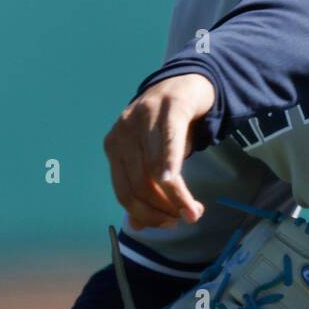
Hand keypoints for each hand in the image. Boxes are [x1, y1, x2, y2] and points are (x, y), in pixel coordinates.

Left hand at [104, 73, 213, 230]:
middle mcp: (123, 131)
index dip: (146, 214)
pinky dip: (170, 166)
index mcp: (114, 146)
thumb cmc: (167, 126)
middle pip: (139, 184)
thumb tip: (137, 226)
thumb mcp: (151, 156)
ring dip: (176, 197)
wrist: (185, 82)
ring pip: (155, 169)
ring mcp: (144, 117)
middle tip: (187, 219)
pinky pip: (169, 143)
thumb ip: (143, 187)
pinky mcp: (170, 107)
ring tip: (194, 211)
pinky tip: (176, 184)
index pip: (124, 192)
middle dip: (164, 209)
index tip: (169, 225)